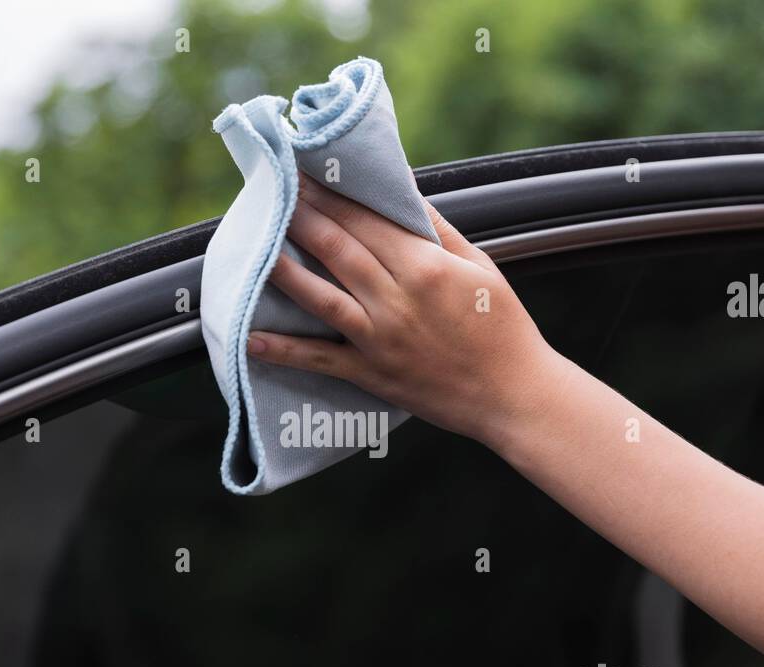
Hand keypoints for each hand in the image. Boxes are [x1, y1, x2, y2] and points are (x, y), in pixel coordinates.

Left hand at [248, 174, 561, 449]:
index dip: (332, 195)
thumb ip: (436, 230)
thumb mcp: (480, 267)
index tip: (306, 172)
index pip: (367, 221)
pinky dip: (284, 351)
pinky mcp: (372, 374)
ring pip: (320, 297)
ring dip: (284, 269)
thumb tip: (402, 190)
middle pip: (338, 250)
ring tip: (255, 245)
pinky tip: (249, 338)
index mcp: (427, 268)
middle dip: (302, 217)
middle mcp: (398, 301)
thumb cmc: (501, 328)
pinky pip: (320, 360)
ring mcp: (381, 340)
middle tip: (273, 190)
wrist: (513, 396)